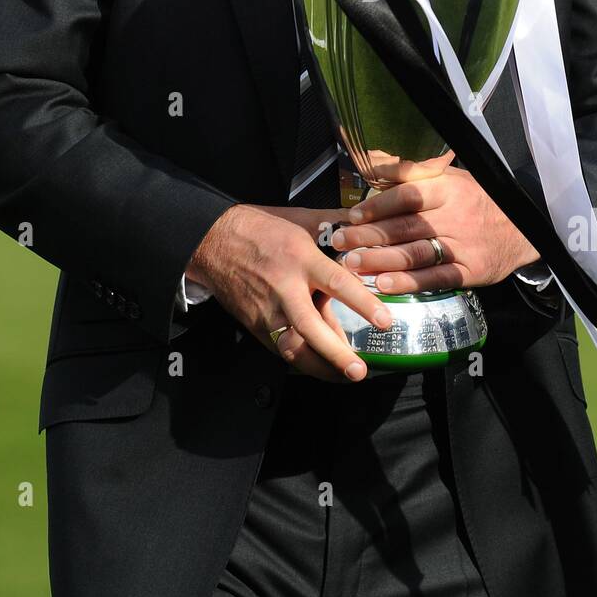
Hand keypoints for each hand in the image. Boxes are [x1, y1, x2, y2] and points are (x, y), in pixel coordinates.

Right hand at [186, 203, 391, 382]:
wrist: (213, 241)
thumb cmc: (259, 228)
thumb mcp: (300, 218)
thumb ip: (334, 225)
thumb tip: (366, 226)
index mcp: (300, 258)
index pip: (337, 283)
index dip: (362, 303)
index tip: (383, 321)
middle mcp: (284, 288)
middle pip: (311, 327)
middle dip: (336, 354)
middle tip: (359, 370)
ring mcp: (267, 310)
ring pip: (293, 347)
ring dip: (320, 367)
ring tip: (344, 377)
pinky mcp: (256, 325)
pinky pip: (281, 349)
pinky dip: (302, 362)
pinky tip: (321, 368)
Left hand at [329, 154, 542, 293]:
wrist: (523, 229)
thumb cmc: (478, 200)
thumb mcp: (452, 178)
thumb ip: (413, 174)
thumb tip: (374, 162)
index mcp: (449, 189)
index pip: (408, 195)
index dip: (377, 206)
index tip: (352, 215)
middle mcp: (455, 216)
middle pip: (406, 226)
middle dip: (368, 236)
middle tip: (340, 243)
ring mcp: (463, 245)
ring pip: (416, 253)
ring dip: (381, 260)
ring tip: (353, 264)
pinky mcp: (470, 271)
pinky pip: (435, 278)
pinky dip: (409, 282)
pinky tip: (384, 284)